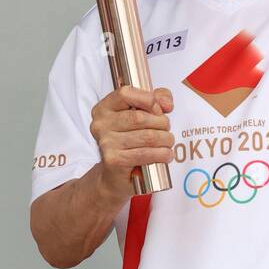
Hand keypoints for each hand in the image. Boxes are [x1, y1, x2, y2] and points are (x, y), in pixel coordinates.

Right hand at [89, 84, 174, 198]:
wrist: (114, 175)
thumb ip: (156, 99)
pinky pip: (146, 154)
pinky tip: (166, 155)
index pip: (125, 93)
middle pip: (140, 117)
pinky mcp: (114, 160)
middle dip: (162, 123)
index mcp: (104, 108)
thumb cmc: (129, 141)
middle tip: (166, 130)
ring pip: (147, 136)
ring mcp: (106, 143)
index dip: (148, 99)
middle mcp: (101, 124)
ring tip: (168, 143)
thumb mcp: (141, 114)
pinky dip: (162, 154)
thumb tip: (166, 103)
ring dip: (165, 140)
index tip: (159, 109)